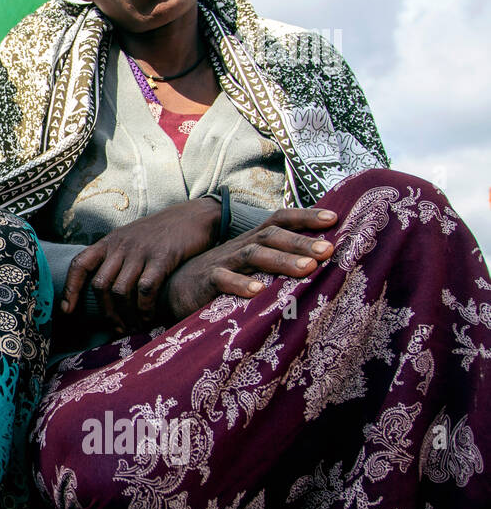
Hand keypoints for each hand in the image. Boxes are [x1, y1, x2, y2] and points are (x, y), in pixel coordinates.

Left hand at [60, 197, 221, 333]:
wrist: (194, 215)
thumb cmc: (161, 233)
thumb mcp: (130, 238)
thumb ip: (115, 257)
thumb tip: (100, 286)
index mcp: (109, 242)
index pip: (80, 264)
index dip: (70, 289)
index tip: (67, 310)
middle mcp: (121, 246)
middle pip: (100, 285)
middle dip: (106, 312)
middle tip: (117, 327)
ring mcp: (141, 252)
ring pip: (121, 291)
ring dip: (125, 315)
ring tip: (133, 327)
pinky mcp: (162, 258)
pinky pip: (145, 289)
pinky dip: (145, 308)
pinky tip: (149, 317)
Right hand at [161, 207, 338, 319]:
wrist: (173, 289)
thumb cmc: (219, 277)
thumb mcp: (247, 265)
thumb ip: (274, 259)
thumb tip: (315, 259)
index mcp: (251, 241)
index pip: (279, 221)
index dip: (305, 217)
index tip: (334, 219)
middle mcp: (239, 247)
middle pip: (271, 236)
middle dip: (301, 242)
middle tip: (329, 250)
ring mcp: (222, 263)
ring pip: (253, 256)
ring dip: (281, 261)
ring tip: (307, 268)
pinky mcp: (205, 281)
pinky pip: (223, 280)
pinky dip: (240, 284)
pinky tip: (259, 291)